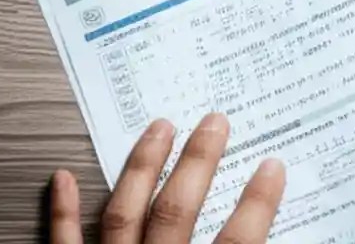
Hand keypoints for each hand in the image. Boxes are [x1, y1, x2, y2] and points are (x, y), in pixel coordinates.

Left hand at [49, 113, 285, 242]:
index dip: (258, 204)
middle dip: (199, 163)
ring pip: (124, 215)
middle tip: (215, 122)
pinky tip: (62, 178)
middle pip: (177, 212)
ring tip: (160, 128)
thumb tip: (292, 237)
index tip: (273, 167)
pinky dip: (62, 213)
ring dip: (143, 167)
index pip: (237, 243)